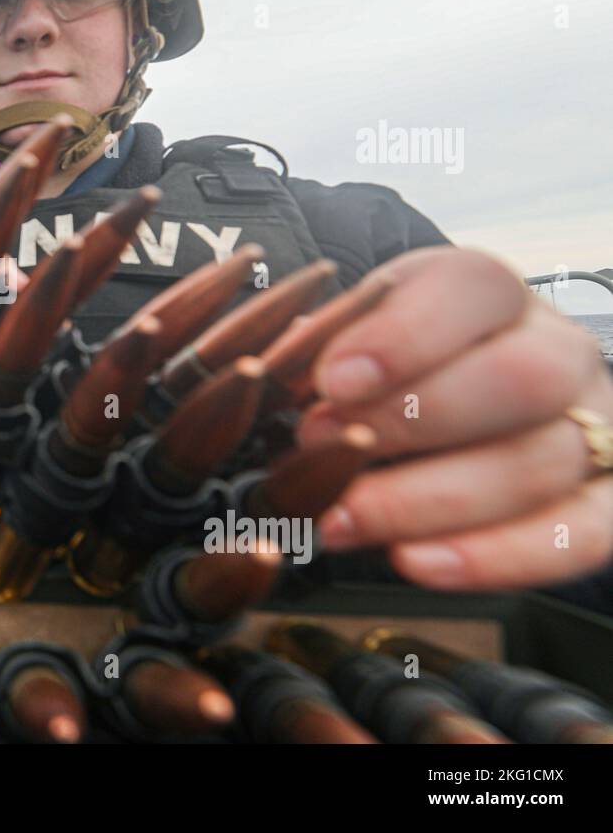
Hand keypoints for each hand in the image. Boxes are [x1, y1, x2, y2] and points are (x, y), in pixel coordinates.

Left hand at [297, 247, 612, 590]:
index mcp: (487, 292)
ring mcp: (595, 426)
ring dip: (428, 501)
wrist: (468, 403)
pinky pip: (580, 535)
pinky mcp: (607, 498)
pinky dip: (495, 557)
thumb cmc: (395, 367)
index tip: (332, 382)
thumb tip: (272, 367)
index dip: (403, 337)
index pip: (472, 289)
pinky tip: (414, 563)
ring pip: (541, 462)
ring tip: (341, 519)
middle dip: (415, 422)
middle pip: (522, 378)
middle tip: (324, 448)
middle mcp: (556, 349)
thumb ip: (324, 346)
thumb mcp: (357, 334)